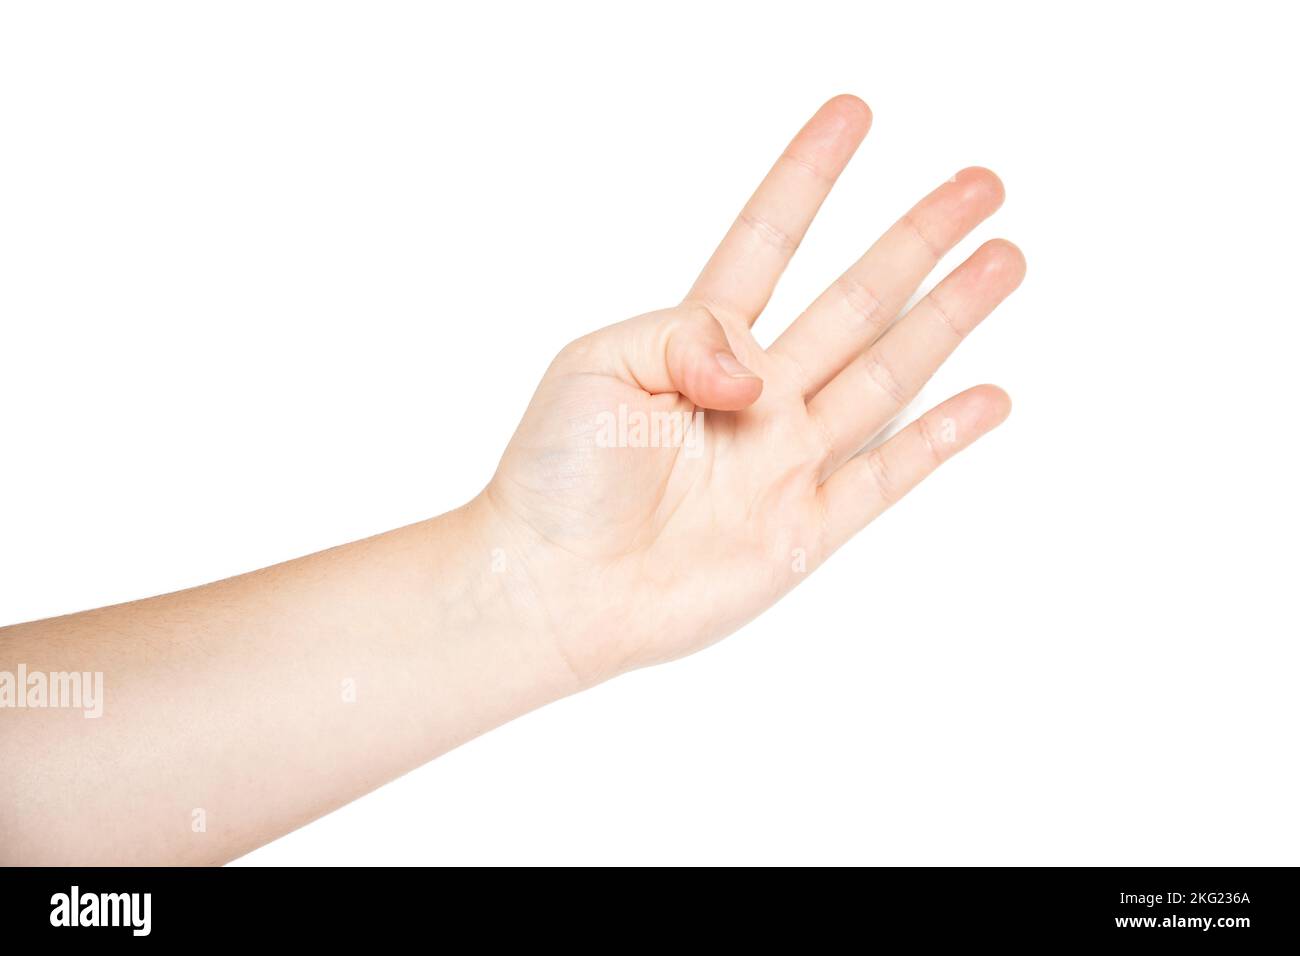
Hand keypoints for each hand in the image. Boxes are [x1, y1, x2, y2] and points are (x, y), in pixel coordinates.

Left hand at [477, 95, 1024, 684]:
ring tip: (1002, 260)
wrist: (555, 588)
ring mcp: (786, 458)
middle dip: (917, 240)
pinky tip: (988, 396)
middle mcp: (756, 395)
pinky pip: (887, 474)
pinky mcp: (804, 528)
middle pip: (855, 300)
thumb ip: (684, 337)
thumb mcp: (596, 365)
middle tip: (979, 186)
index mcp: (697, 344)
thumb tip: (760, 369)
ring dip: (948, 317)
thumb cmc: (557, 478)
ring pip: (887, 372)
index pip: (768, 243)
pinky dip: (941, 437)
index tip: (852, 118)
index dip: (809, 179)